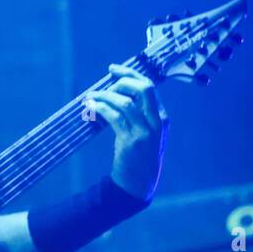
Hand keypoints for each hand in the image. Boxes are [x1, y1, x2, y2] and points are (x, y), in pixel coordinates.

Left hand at [85, 64, 169, 200]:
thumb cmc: (138, 155)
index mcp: (162, 117)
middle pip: (144, 89)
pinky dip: (101, 108)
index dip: (130, 74)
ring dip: (105, 96)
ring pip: (125, 102)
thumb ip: (138, 114)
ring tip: (90, 97)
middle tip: (105, 84)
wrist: (139, 182)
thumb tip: (114, 91)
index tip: (113, 69)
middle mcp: (157, 122)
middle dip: (122, 80)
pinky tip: (91, 107)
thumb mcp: (145, 132)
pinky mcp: (131, 141)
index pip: (149, 87)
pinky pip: (114, 117)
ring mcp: (145, 132)